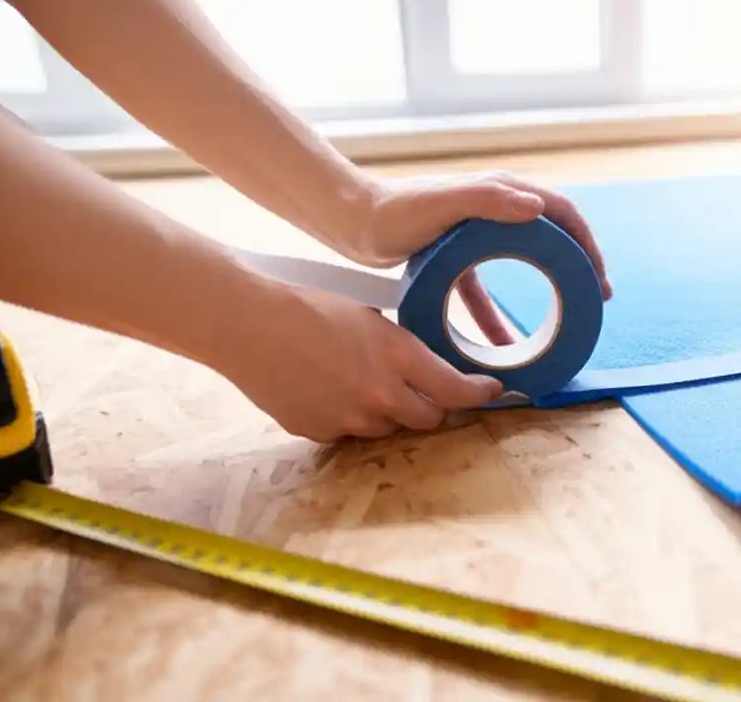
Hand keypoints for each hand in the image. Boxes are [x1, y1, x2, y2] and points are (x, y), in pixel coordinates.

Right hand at [217, 283, 503, 441]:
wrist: (248, 325)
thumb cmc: (307, 307)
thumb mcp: (367, 317)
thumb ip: (398, 348)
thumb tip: (422, 366)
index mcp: (397, 355)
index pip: (456, 390)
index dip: (480, 393)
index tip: (492, 391)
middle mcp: (381, 394)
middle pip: (429, 419)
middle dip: (433, 407)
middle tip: (427, 393)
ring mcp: (350, 419)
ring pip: (388, 429)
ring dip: (387, 413)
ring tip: (361, 384)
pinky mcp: (321, 433)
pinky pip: (349, 434)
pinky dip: (348, 418)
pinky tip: (328, 391)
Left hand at [338, 170, 611, 345]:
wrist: (353, 220)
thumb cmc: (396, 210)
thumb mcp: (444, 204)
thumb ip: (488, 200)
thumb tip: (539, 209)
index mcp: (502, 193)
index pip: (563, 214)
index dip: (588, 246)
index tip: (599, 280)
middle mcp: (497, 209)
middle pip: (554, 237)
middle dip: (580, 267)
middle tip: (597, 299)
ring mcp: (479, 234)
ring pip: (525, 266)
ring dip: (547, 292)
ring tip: (566, 321)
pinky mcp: (458, 258)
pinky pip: (488, 292)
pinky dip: (499, 317)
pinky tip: (505, 344)